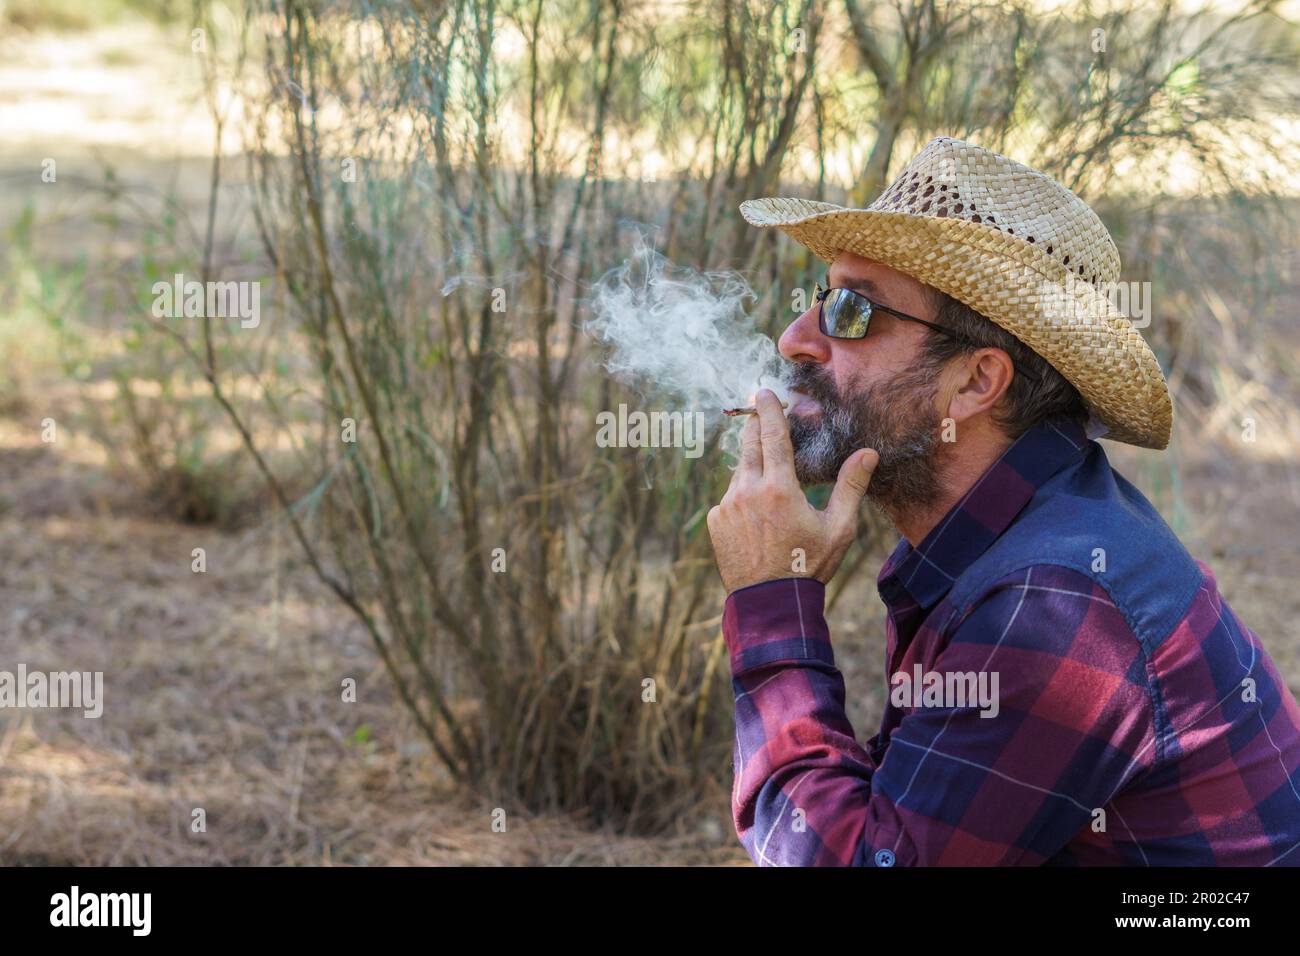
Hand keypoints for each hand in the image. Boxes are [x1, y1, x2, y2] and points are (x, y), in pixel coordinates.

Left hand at [706, 388, 878, 593]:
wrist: (770, 603)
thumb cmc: (809, 565)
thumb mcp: (838, 528)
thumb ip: (851, 486)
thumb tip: (869, 453)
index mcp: (779, 488)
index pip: (772, 436)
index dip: (769, 410)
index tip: (764, 391)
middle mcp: (747, 491)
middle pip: (749, 445)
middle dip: (753, 425)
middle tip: (757, 408)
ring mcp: (726, 506)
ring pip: (739, 474)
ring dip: (752, 469)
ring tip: (770, 482)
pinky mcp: (714, 521)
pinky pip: (728, 498)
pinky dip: (741, 497)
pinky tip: (757, 516)